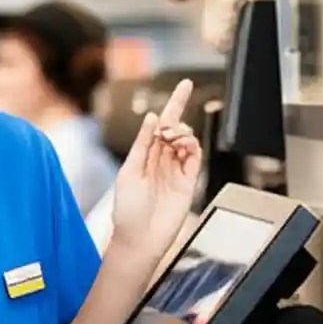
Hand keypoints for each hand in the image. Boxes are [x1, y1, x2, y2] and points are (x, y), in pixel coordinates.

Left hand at [111, 79, 203, 259]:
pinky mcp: (187, 182)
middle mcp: (161, 160)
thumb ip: (142, 144)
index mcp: (144, 155)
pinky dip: (192, 145)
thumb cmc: (127, 210)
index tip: (184, 84)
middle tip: (176, 110)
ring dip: (182, 132)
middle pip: (176, 128)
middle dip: (178, 113)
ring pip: (187, 140)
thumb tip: (153, 118)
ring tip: (172, 138)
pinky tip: (181, 144)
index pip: (160, 124)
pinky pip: (195, 156)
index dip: (173, 104)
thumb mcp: (129, 171)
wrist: (139, 238)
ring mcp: (175, 170)